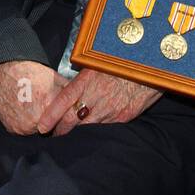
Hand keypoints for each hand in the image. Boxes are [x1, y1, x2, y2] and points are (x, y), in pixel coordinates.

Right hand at [0, 61, 68, 134]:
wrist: (2, 72)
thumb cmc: (27, 72)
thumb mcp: (53, 77)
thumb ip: (67, 91)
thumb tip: (80, 99)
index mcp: (48, 103)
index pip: (65, 117)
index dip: (65, 114)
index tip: (64, 112)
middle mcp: (36, 118)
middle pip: (53, 126)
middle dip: (53, 120)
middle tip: (46, 107)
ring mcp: (23, 126)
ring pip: (39, 130)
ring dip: (40, 123)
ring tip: (34, 107)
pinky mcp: (14, 129)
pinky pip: (25, 130)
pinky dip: (26, 123)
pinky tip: (24, 111)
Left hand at [37, 69, 161, 136]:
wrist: (152, 67)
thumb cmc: (124, 61)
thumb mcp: (99, 63)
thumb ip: (84, 78)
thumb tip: (70, 89)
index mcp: (88, 79)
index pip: (64, 101)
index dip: (51, 116)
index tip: (42, 126)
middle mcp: (97, 96)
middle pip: (72, 120)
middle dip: (61, 129)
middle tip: (53, 133)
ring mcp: (110, 109)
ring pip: (87, 126)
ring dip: (78, 130)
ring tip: (71, 132)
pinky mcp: (123, 117)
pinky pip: (105, 127)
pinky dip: (97, 128)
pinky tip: (94, 128)